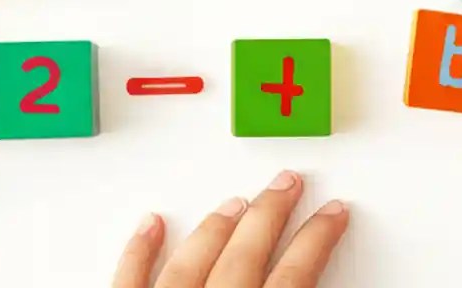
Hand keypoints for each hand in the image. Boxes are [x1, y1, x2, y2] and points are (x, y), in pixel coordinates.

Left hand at [112, 171, 348, 287]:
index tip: (333, 214)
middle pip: (246, 254)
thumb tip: (320, 280)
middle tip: (287, 183)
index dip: (318, 239)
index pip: (295, 276)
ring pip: (192, 260)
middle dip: (271, 213)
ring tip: (236, 201)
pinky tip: (151, 226)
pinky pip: (128, 280)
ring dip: (217, 226)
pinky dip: (140, 251)